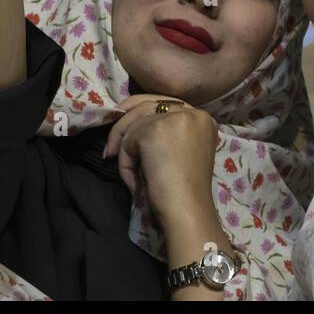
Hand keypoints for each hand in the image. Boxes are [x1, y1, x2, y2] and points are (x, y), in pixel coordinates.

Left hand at [102, 94, 219, 220]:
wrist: (187, 209)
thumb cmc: (185, 190)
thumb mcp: (181, 152)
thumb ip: (167, 135)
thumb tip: (130, 130)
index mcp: (203, 118)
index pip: (167, 103)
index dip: (142, 111)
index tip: (125, 125)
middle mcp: (192, 112)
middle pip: (148, 106)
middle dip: (125, 125)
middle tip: (110, 149)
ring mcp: (175, 118)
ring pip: (136, 123)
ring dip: (126, 150)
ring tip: (131, 175)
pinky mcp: (155, 130)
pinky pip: (128, 141)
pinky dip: (126, 163)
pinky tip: (136, 181)